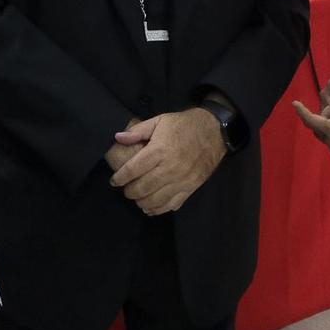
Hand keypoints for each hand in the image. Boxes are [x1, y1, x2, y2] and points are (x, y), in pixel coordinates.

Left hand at [109, 108, 225, 215]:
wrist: (214, 131)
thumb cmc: (184, 125)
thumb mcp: (160, 120)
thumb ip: (137, 131)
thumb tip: (117, 138)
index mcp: (159, 150)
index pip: (132, 170)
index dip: (120, 178)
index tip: (114, 181)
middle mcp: (169, 168)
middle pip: (142, 188)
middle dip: (129, 192)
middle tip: (126, 190)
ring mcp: (181, 180)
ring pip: (155, 200)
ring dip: (142, 202)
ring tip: (137, 198)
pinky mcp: (191, 187)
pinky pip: (172, 204)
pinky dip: (158, 209)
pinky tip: (151, 207)